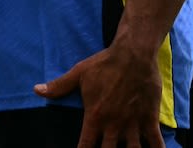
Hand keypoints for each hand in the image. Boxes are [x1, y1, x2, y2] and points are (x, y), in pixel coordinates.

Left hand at [35, 44, 164, 147]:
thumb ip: (59, 86)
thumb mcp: (79, 74)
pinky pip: (155, 141)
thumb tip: (37, 90)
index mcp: (95, 117)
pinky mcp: (149, 118)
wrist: (133, 53)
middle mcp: (113, 125)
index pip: (85, 146)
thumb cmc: (105, 63)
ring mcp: (132, 123)